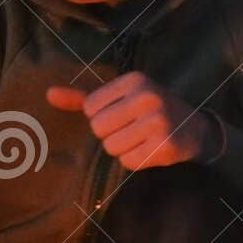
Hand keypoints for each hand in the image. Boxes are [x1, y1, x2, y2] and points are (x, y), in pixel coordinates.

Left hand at [46, 72, 222, 168]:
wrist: (194, 128)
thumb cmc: (148, 111)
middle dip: (110, 134)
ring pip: (112, 147)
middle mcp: (148, 97)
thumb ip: (83, 98)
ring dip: (123, 149)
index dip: (101, 117)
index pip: (91, 108)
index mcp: (134, 80)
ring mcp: (159, 121)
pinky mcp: (165, 145)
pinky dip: (136, 160)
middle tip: (132, 129)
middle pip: (99, 129)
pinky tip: (150, 149)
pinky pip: (128, 162)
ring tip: (142, 139)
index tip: (122, 115)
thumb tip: (49, 94)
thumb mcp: (119, 98)